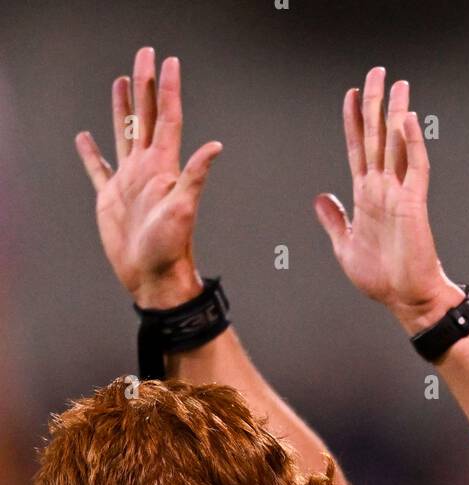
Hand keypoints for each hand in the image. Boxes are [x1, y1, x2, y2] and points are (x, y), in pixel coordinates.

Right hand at [74, 46, 221, 306]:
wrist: (154, 277)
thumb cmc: (171, 248)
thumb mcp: (184, 208)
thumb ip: (196, 176)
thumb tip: (215, 147)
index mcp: (163, 167)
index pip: (167, 118)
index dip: (167, 89)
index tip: (169, 62)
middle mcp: (147, 169)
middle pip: (144, 116)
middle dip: (144, 85)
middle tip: (144, 55)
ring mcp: (129, 181)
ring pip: (123, 134)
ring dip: (122, 108)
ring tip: (120, 82)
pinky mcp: (111, 198)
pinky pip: (99, 169)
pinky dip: (91, 153)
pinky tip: (86, 138)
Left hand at [315, 67, 464, 333]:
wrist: (406, 298)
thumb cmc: (382, 279)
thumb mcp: (344, 247)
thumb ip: (334, 220)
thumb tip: (320, 198)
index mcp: (366, 197)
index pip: (358, 149)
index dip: (353, 122)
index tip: (351, 95)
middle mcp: (383, 189)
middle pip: (378, 137)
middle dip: (375, 104)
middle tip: (376, 73)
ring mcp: (399, 194)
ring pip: (398, 145)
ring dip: (397, 114)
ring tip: (398, 86)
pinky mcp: (414, 204)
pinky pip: (415, 167)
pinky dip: (412, 144)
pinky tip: (408, 121)